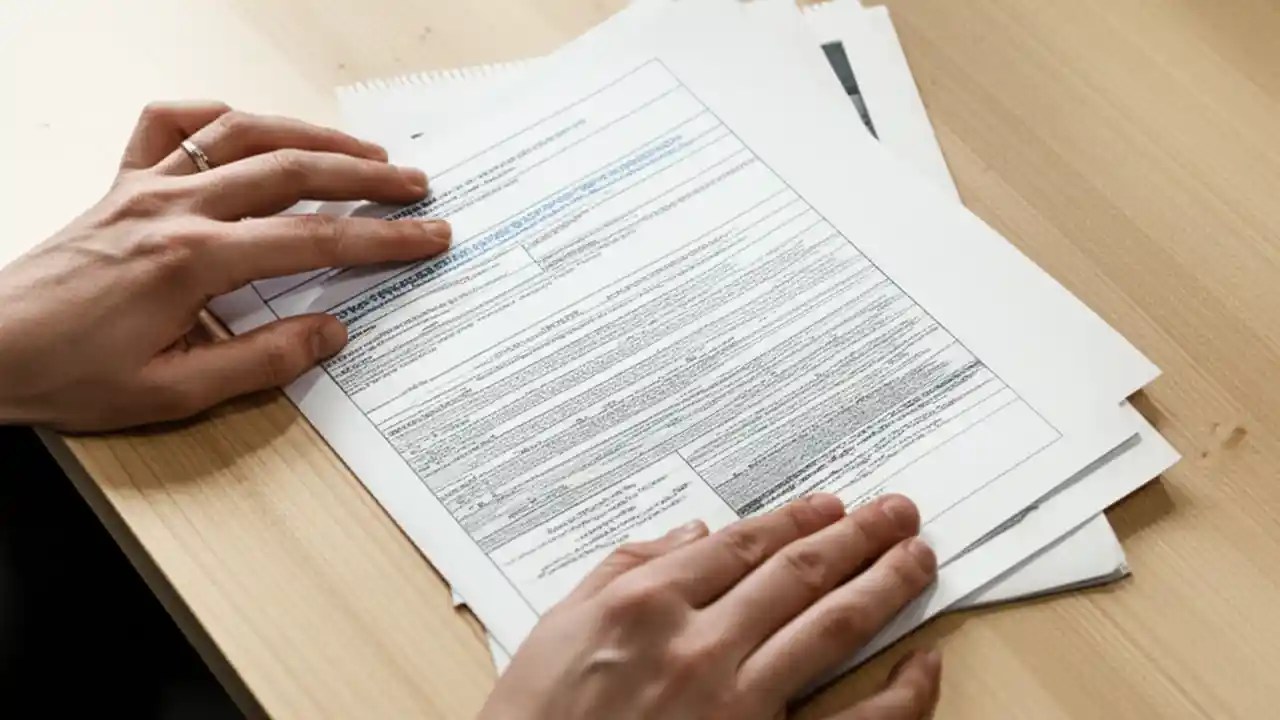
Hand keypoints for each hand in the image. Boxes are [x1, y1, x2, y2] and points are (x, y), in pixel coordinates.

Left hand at [0, 101, 448, 430]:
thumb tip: (330, 332)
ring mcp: (144, 187)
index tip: (428, 236)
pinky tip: (244, 123)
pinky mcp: (120, 185)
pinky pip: (167, 125)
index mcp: (193, 261)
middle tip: (417, 186)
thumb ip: (261, 360)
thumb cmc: (71, 376)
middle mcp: (174, 208)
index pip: (313, 240)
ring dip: (309, 136)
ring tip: (362, 152)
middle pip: (290, 172)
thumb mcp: (174, 392)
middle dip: (364, 177)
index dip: (382, 238)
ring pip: (242, 135)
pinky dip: (212, 114)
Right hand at [481, 494, 940, 719]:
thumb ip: (623, 567)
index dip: (794, 520)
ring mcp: (736, 703)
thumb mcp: (557, 628)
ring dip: (882, 584)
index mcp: (645, 604)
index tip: (830, 505)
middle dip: (855, 536)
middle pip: (796, 574)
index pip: (740, 546)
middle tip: (897, 512)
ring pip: (829, 628)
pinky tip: (924, 662)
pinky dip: (899, 695)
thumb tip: (692, 531)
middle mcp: (697, 645)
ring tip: (917, 555)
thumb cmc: (535, 719)